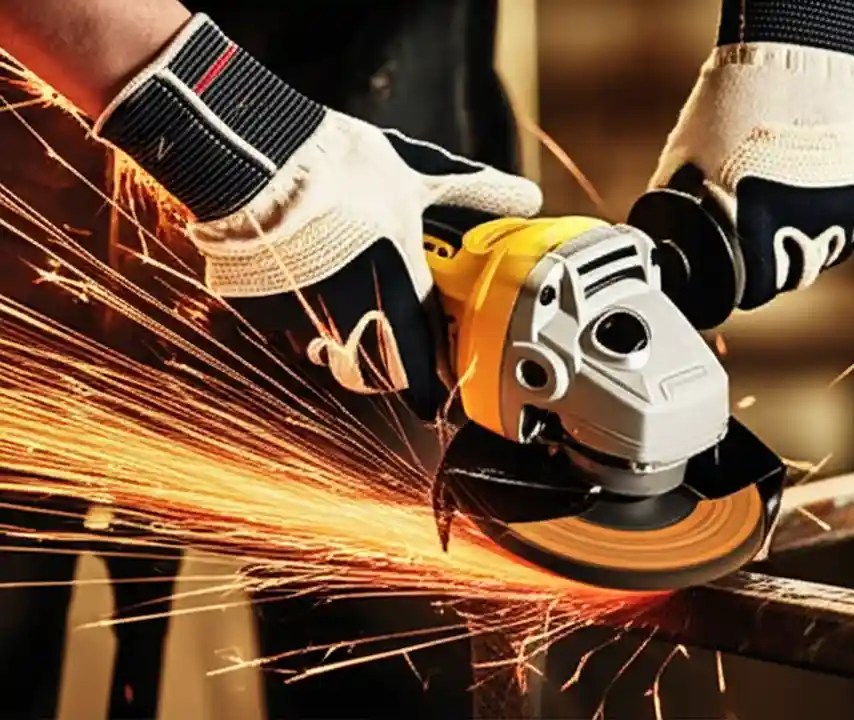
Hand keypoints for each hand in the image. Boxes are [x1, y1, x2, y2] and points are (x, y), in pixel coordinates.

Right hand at [93, 14, 539, 417]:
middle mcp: (354, 324)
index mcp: (398, 297)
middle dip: (383, 369)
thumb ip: (474, 193)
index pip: (422, 370)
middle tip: (387, 345)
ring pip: (327, 356)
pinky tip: (295, 281)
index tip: (433, 399)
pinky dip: (294, 316)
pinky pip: (284, 330)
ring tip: (338, 305)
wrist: (258, 161)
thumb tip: (527, 197)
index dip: (429, 389)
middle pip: (373, 376)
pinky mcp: (260, 314)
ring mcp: (304, 323)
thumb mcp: (418, 178)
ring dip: (336, 344)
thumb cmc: (342, 171)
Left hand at [650, 42, 853, 310]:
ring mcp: (847, 214)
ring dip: (809, 239)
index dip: (743, 285)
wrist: (792, 60)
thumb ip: (681, 209)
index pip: (756, 290)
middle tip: (763, 238)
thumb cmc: (730, 108)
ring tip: (790, 204)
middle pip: (795, 276)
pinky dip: (836, 217)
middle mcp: (809, 232)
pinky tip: (815, 191)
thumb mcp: (684, 164)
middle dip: (776, 263)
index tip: (738, 273)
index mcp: (758, 233)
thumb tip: (666, 239)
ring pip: (828, 251)